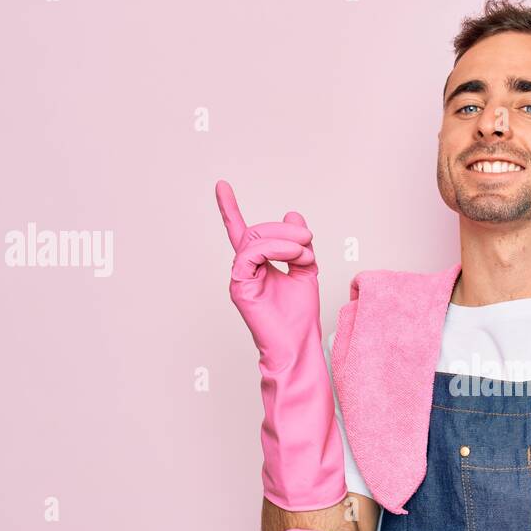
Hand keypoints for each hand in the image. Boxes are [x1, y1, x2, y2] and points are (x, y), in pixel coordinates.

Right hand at [215, 179, 319, 362]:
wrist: (298, 345)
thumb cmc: (299, 317)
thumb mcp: (306, 271)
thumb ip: (300, 245)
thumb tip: (293, 214)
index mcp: (257, 265)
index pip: (243, 232)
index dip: (230, 209)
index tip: (221, 185)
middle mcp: (244, 269)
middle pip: (257, 231)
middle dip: (286, 230)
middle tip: (309, 238)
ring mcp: (239, 277)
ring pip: (255, 239)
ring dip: (285, 240)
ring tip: (304, 252)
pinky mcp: (239, 287)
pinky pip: (251, 254)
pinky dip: (276, 249)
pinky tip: (294, 257)